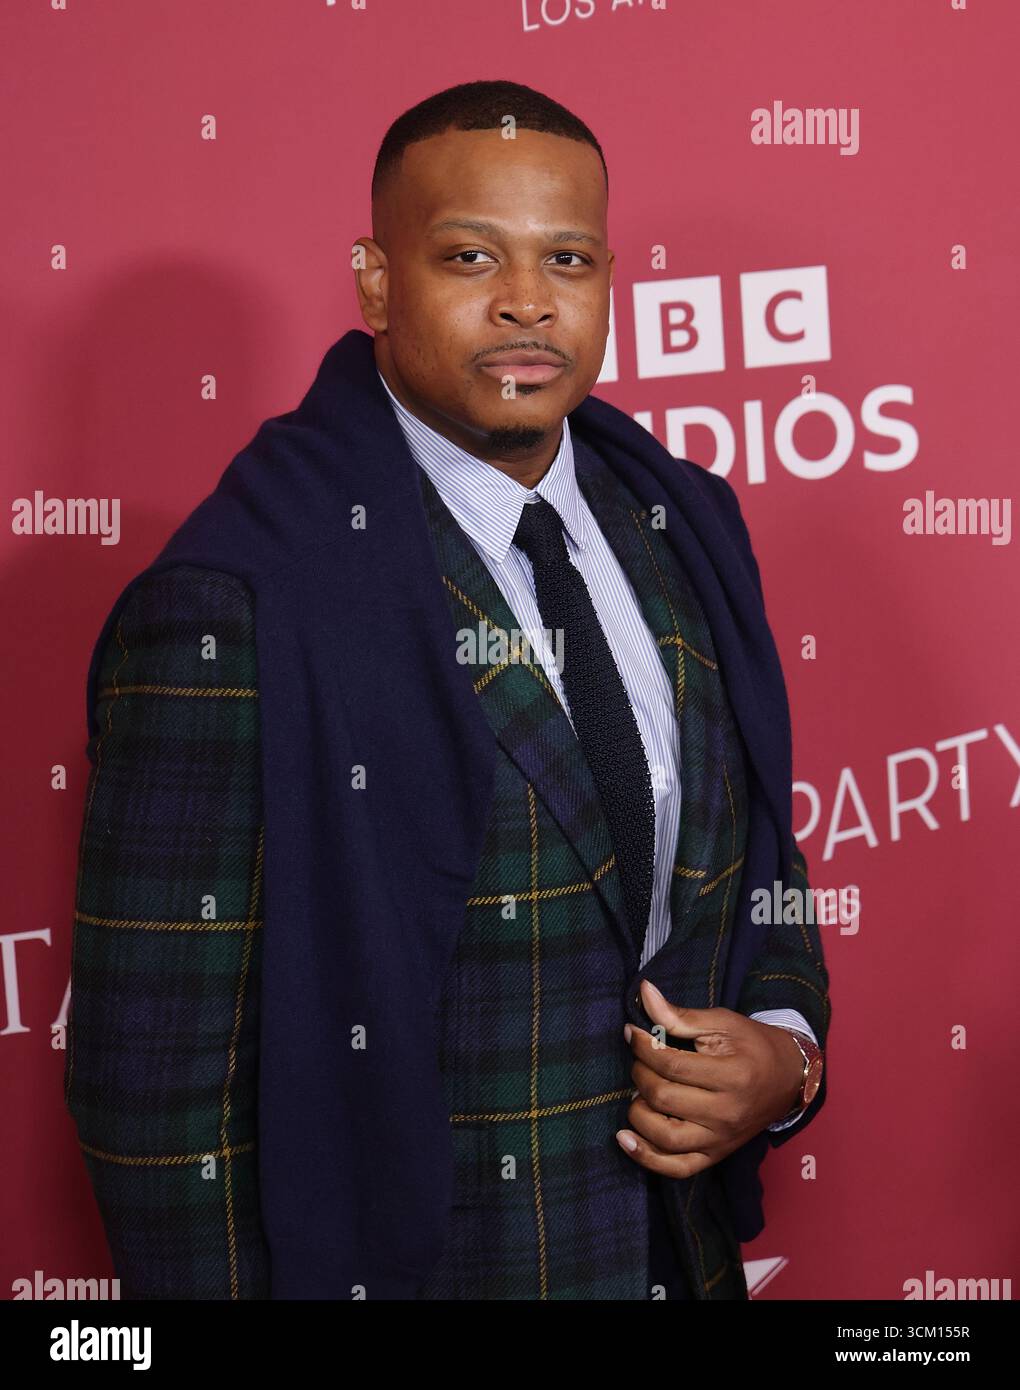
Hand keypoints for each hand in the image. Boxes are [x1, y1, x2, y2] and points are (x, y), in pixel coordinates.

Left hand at [615, 978, 804, 1177]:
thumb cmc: (752, 1045)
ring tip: (638, 1093)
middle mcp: (727, 1113)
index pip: (671, 1066)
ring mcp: (721, 1139)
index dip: (643, 1047)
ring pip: (666, 1137)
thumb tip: (644, 992)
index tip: (631, 1032)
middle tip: (640, 1059)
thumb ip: (680, 1014)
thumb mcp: (722, 1023)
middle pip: (664, 1098)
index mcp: (732, 1076)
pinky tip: (625, 1139)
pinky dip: (647, 1158)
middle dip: (640, 1074)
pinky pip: (678, 1168)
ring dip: (638, 1113)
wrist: (788, 1079)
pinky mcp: (716, 1156)